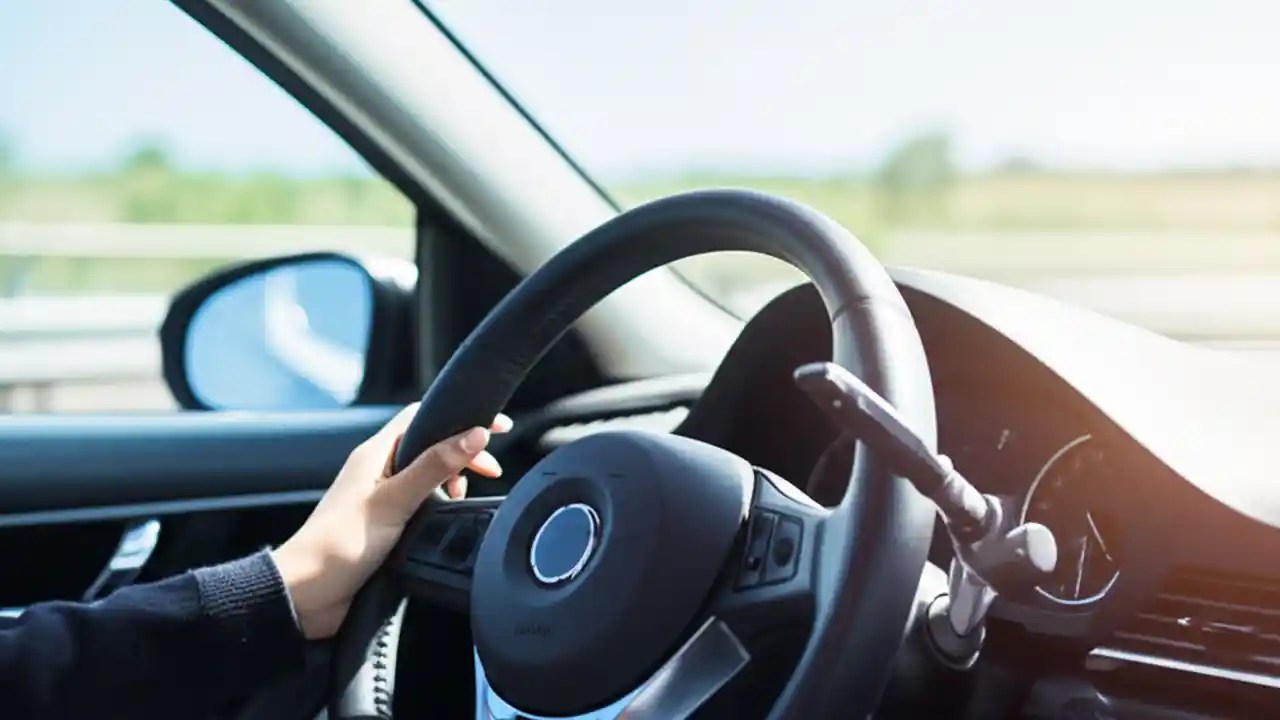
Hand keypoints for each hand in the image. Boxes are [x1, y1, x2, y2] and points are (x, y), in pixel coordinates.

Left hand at [272, 404, 511, 638]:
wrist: (307, 595)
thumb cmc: (337, 545)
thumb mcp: (395, 500)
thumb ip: (435, 466)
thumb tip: (474, 434)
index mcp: (375, 453)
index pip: (423, 416)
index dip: (459, 416)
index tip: (493, 426)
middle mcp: (378, 470)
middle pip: (431, 446)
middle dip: (464, 453)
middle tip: (489, 470)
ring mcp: (381, 497)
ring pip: (428, 476)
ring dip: (452, 481)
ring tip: (463, 496)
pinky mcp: (386, 524)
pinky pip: (422, 503)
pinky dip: (441, 505)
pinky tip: (446, 517)